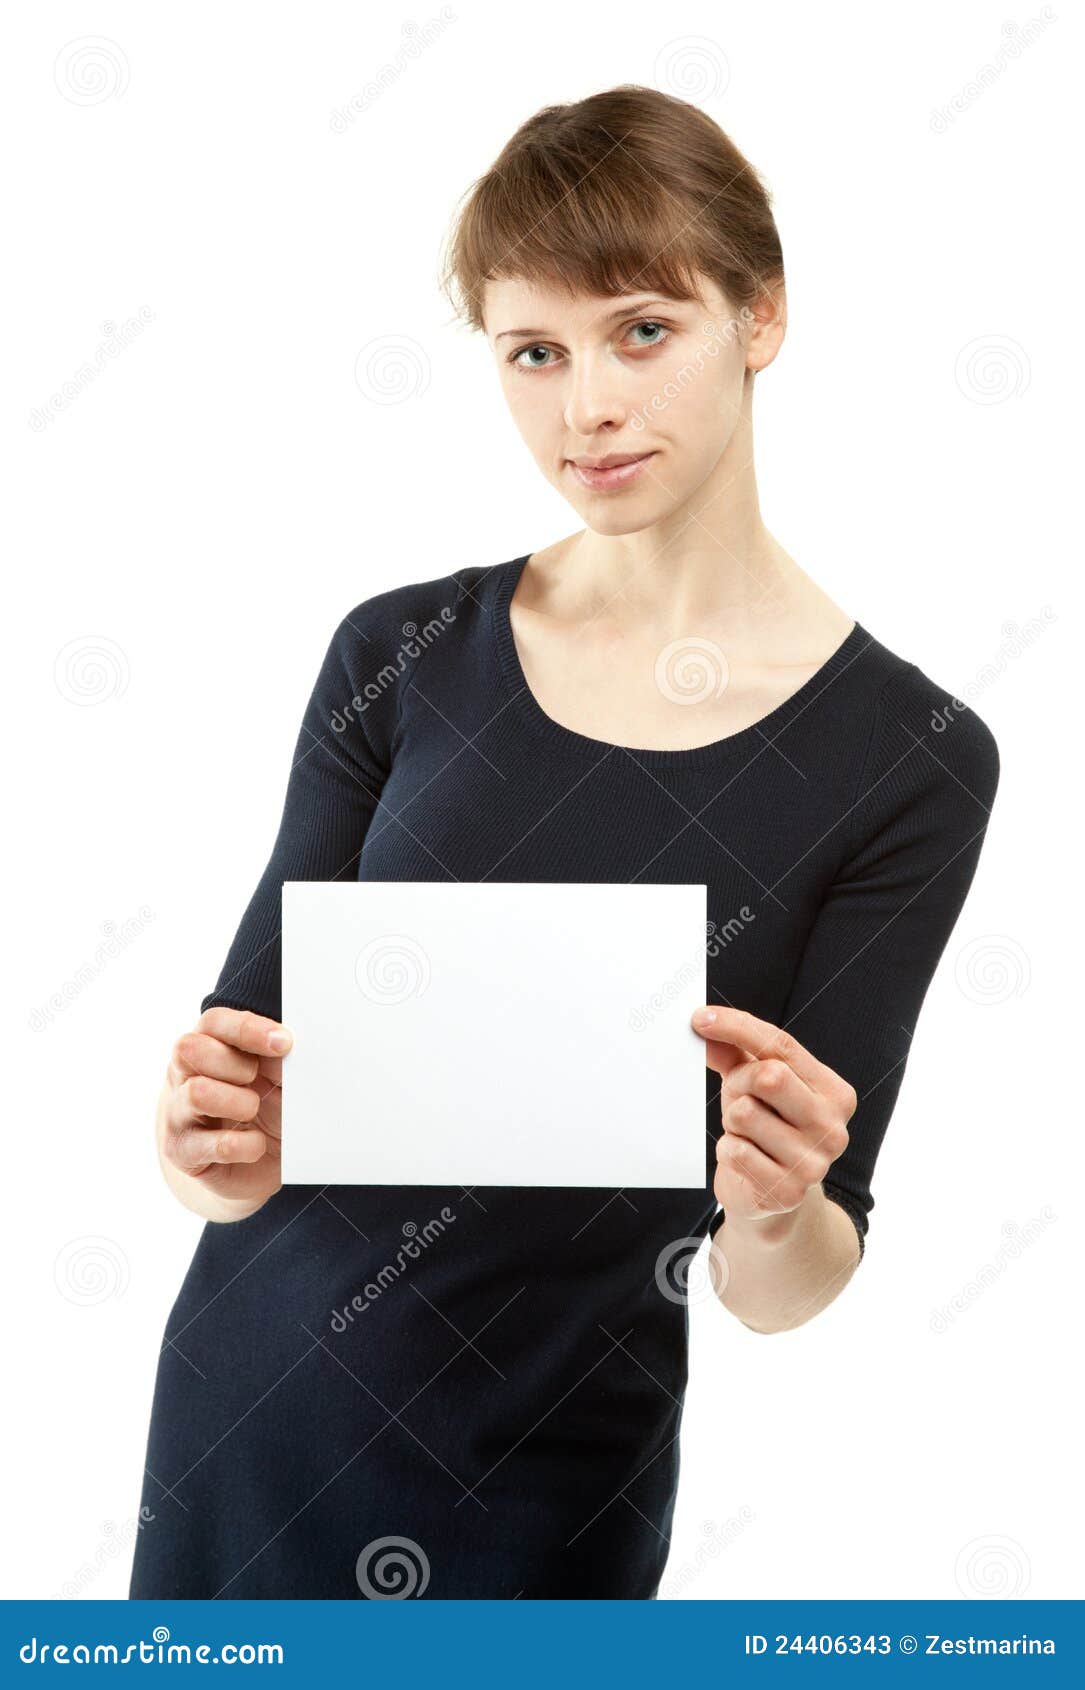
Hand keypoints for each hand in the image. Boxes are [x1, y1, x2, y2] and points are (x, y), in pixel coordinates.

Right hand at [159, 1008, 292, 1208]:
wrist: (256, 1165)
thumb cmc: (267, 1109)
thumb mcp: (278, 1079)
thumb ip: (277, 1059)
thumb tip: (285, 1047)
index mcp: (206, 1048)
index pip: (213, 1022)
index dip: (247, 1028)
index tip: (284, 1043)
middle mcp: (182, 1076)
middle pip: (189, 1048)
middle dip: (234, 1063)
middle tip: (256, 1079)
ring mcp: (177, 1114)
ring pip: (197, 1092)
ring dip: (239, 1102)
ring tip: (253, 1110)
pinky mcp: (182, 1152)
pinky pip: (213, 1144)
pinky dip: (246, 1144)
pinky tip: (256, 1144)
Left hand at [690, 1005, 856, 1221]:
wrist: (770, 1196)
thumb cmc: (764, 1128)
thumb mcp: (754, 1085)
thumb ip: (735, 1051)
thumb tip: (704, 1025)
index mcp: (835, 1093)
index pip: (782, 1045)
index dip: (737, 1026)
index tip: (700, 1019)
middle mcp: (833, 1128)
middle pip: (768, 1076)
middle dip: (739, 1082)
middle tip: (736, 1096)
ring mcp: (814, 1164)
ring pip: (745, 1113)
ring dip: (732, 1121)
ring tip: (745, 1134)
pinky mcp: (786, 1192)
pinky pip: (735, 1151)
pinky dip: (727, 1150)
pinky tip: (743, 1159)